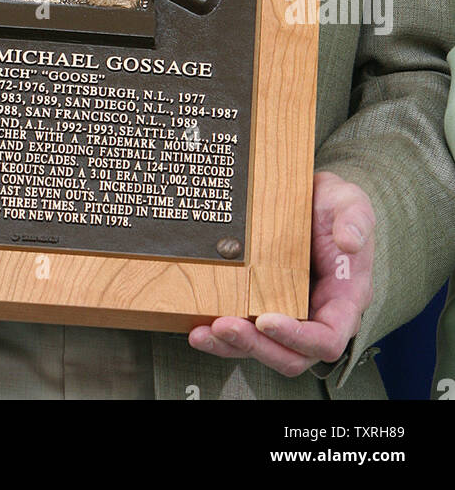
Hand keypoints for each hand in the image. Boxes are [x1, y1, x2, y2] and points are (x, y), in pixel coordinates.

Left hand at [188, 170, 374, 376]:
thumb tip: (350, 241)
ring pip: (265, 350)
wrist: (310, 197)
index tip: (266, 319)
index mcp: (345, 300)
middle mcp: (319, 317)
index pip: (328, 338)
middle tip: (224, 326)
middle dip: (256, 346)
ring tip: (202, 333)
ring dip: (233, 347)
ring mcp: (292, 316)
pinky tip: (197, 328)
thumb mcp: (350, 201)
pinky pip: (248, 333)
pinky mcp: (267, 307)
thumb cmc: (334, 205)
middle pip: (291, 355)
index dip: (298, 338)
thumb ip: (355, 219)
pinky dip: (223, 337)